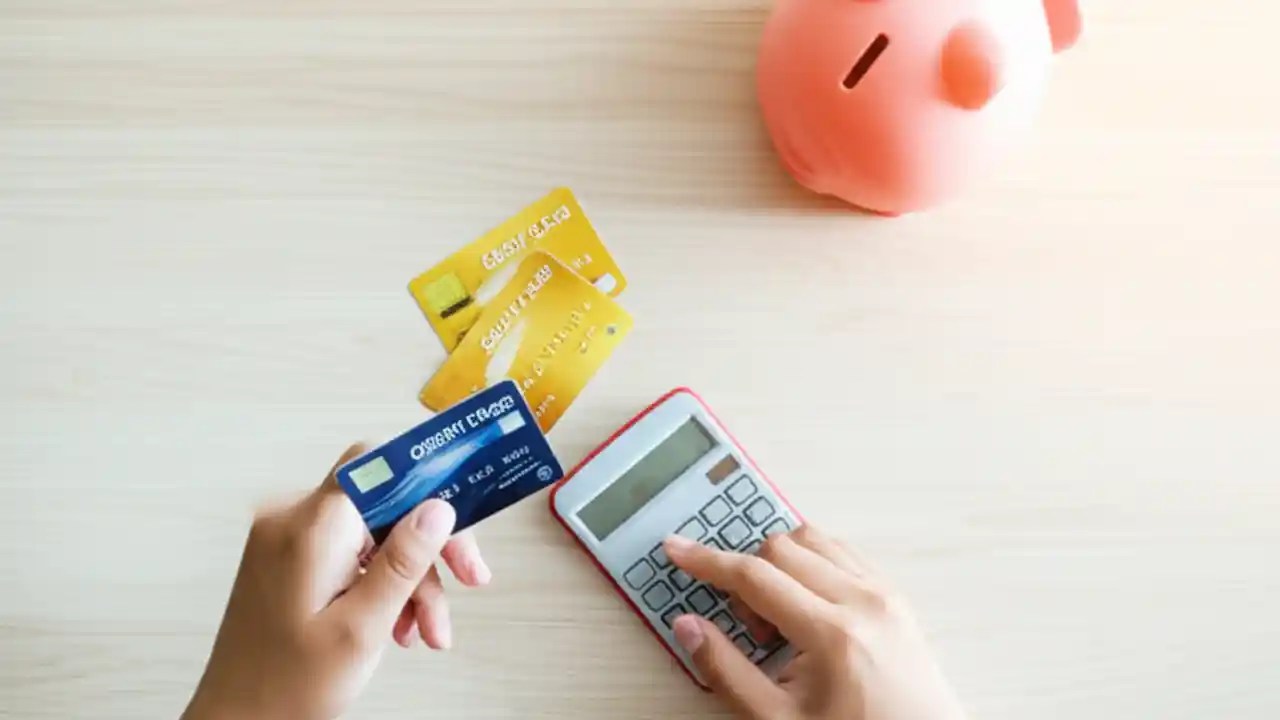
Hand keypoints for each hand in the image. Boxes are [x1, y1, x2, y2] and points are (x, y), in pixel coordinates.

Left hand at [183, 444, 491, 719]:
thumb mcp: (361, 629)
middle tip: (469, 576)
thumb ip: (402, 563)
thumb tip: (438, 509)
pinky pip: (354, 552)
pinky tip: (398, 623)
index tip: (465, 494)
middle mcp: (294, 522)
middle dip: (432, 544)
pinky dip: (382, 583)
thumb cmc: (284, 690)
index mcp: (310, 530)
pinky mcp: (291, 560)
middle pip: (387, 502)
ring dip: (411, 577)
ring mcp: (290, 540)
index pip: (379, 463)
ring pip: (377, 533)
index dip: (428, 475)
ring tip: (426, 629)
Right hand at [663, 525, 964, 719]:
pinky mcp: (895, 598)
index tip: (678, 550)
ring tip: (779, 619)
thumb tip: (690, 628)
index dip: (707, 561)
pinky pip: (844, 553)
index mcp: (833, 633)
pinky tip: (805, 605)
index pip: (754, 576)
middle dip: (748, 576)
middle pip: (781, 549)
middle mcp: (864, 602)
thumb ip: (728, 672)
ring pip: (814, 540)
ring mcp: (884, 595)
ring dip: (782, 566)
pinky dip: (814, 565)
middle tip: (746, 626)